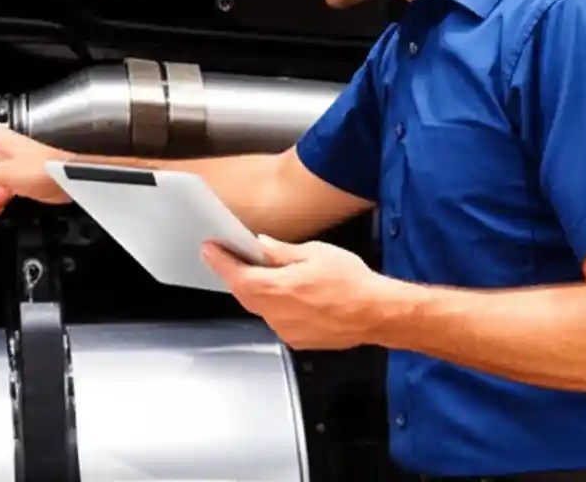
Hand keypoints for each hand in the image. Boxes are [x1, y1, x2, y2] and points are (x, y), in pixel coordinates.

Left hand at [202, 234, 385, 349]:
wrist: (376, 313)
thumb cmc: (352, 282)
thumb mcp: (316, 253)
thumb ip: (283, 251)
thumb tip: (262, 244)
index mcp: (278, 288)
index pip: (237, 275)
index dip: (220, 262)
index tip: (209, 250)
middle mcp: (277, 313)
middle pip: (244, 294)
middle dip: (236, 276)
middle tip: (231, 259)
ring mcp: (286, 330)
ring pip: (261, 308)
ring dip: (259, 292)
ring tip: (267, 276)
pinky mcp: (298, 340)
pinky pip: (278, 321)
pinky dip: (277, 307)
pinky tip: (292, 297)